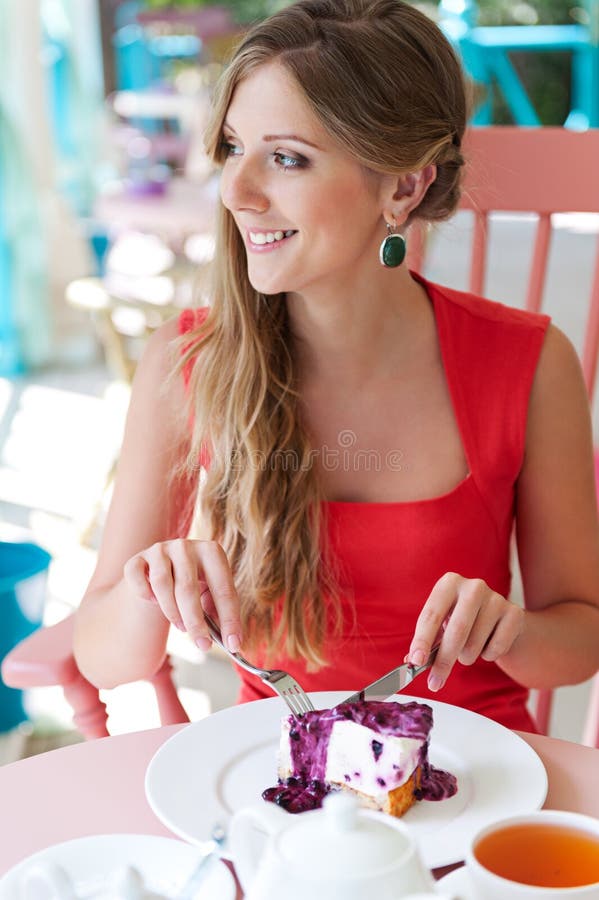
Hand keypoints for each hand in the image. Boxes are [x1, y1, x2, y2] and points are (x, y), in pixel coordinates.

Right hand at [123, 539, 241, 652]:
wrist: (164, 569)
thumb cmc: (195, 584)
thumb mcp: (211, 593)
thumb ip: (220, 611)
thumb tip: (231, 640)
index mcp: (212, 551)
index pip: (223, 588)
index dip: (229, 619)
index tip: (233, 644)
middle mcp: (185, 546)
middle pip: (188, 589)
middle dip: (196, 623)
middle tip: (203, 646)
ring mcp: (159, 550)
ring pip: (162, 585)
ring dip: (172, 612)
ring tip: (182, 627)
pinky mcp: (137, 559)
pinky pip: (137, 579)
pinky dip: (145, 594)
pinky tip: (154, 603)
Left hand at [407, 572, 523, 691]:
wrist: (502, 619)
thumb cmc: (463, 621)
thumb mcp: (442, 625)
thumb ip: (427, 642)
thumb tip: (411, 663)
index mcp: (449, 583)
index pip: (431, 615)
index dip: (422, 640)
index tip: (415, 662)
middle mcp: (473, 586)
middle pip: (456, 631)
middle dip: (443, 661)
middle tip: (434, 683)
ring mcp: (496, 598)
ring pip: (475, 643)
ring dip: (466, 657)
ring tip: (468, 650)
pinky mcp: (515, 614)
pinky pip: (496, 648)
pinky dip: (488, 655)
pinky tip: (488, 644)